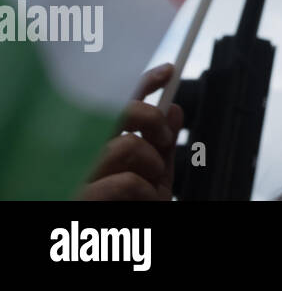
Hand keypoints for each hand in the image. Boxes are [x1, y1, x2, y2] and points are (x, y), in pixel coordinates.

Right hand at [80, 63, 183, 199]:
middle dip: (153, 119)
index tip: (168, 71)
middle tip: (167, 139)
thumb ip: (161, 144)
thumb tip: (175, 108)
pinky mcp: (78, 197)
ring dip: (152, 163)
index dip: (141, 82)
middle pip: (117, 113)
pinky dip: (146, 190)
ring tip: (151, 184)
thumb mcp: (151, 177)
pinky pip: (125, 181)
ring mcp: (74, 173)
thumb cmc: (129, 208)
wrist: (116, 243)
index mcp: (92, 143)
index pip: (112, 101)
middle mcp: (76, 153)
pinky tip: (145, 200)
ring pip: (126, 145)